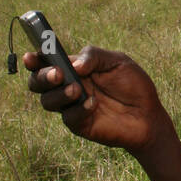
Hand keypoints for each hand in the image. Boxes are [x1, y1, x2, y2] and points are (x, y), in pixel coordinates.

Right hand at [23, 44, 167, 152]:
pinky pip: (68, 117)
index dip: (34, 59)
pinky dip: (78, 109)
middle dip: (42, 77)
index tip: (31, 57)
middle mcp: (67, 86)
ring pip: (47, 101)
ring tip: (77, 89)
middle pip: (37, 82)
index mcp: (73, 68)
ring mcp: (71, 106)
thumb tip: (73, 65)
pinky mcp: (79, 124)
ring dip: (58, 94)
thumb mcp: (117, 61)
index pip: (46, 62)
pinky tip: (93, 104)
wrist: (149, 114)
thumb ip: (94, 56)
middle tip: (58, 74)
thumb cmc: (133, 85)